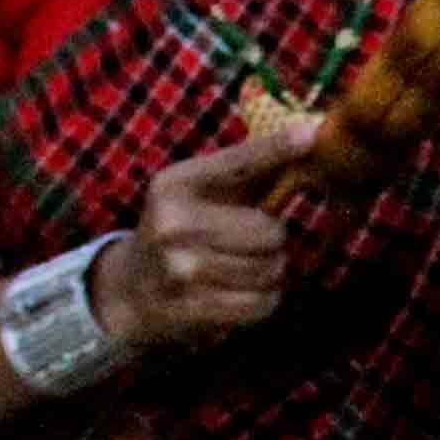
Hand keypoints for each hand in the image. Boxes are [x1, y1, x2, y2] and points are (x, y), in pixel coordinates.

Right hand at [87, 116, 317, 356]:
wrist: (128, 289)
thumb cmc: (184, 230)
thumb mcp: (203, 191)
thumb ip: (252, 167)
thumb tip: (309, 134)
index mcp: (177, 185)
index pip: (240, 163)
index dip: (277, 148)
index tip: (310, 132)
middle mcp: (173, 223)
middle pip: (272, 232)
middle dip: (272, 240)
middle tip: (247, 243)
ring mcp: (179, 268)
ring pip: (272, 269)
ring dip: (269, 272)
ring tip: (239, 267)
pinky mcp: (190, 308)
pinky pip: (263, 303)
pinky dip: (262, 301)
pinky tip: (237, 293)